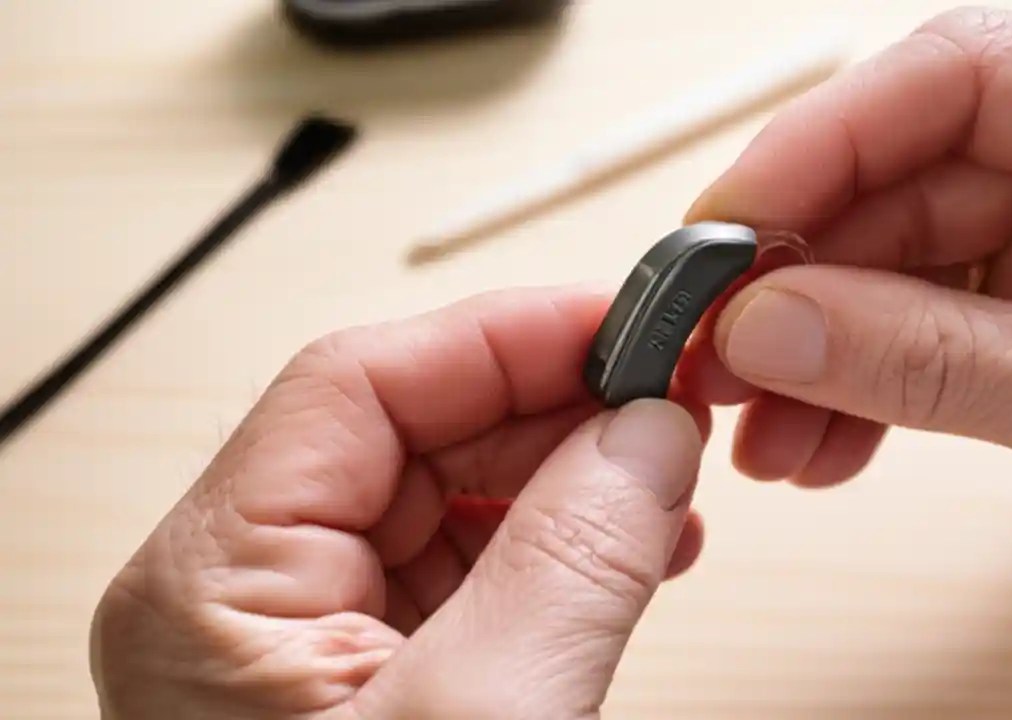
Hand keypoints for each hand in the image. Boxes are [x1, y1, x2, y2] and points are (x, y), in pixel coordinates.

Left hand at [90, 287, 708, 718]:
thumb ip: (572, 561)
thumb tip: (648, 431)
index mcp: (215, 582)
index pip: (358, 384)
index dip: (501, 336)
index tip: (623, 326)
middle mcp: (250, 594)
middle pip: (412, 427)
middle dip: (553, 404)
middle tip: (670, 398)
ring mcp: (313, 640)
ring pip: (452, 492)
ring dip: (571, 472)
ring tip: (671, 481)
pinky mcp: (376, 681)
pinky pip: (475, 565)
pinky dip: (564, 543)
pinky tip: (637, 545)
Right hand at [682, 7, 1011, 663]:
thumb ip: (932, 358)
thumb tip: (769, 324)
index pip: (958, 77)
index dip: (822, 142)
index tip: (727, 227)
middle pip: (902, 177)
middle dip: (796, 271)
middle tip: (715, 349)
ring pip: (895, 265)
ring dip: (811, 347)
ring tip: (760, 429)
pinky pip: (919, 334)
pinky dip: (856, 390)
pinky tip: (817, 446)